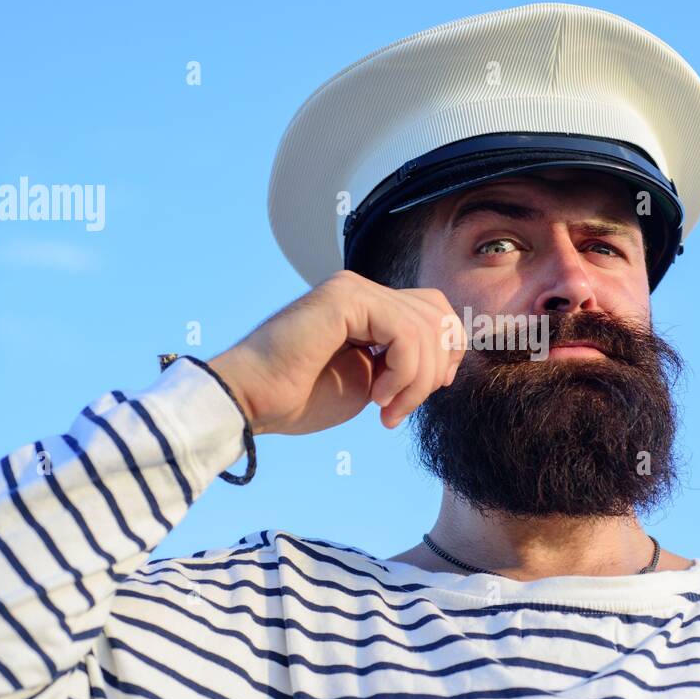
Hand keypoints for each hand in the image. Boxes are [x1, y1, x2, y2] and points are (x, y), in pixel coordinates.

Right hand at [206, 270, 465, 435]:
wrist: (252, 401)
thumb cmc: (300, 398)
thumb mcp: (371, 381)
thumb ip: (404, 363)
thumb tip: (447, 362)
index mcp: (369, 306)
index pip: (436, 312)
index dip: (445, 355)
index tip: (416, 397)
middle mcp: (362, 289)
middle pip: (439, 314)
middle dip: (435, 370)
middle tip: (400, 408)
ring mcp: (353, 289)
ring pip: (426, 328)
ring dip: (416, 381)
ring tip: (387, 409)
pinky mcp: (345, 298)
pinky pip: (405, 332)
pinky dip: (404, 372)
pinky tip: (378, 394)